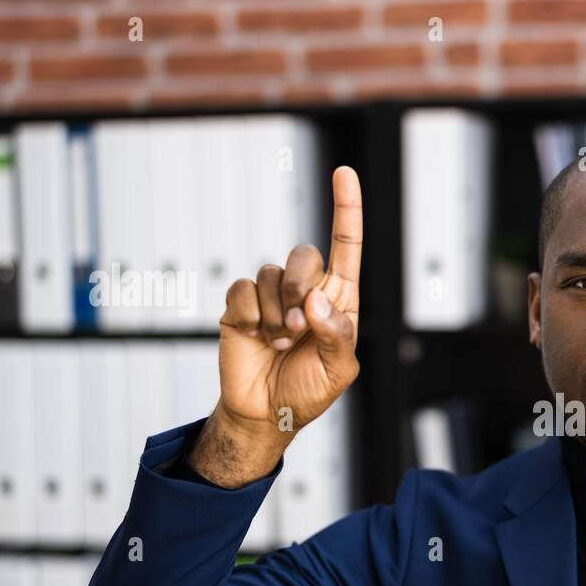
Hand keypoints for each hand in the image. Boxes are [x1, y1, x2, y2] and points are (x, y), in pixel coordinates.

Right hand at [215, 165, 362, 442]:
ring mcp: (272, 297)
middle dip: (300, 287)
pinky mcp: (240, 307)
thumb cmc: (309, 391)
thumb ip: (336, 334)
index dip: (346, 209)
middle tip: (299, 326)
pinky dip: (250, 316)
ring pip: (270, 274)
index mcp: (338, 300)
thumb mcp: (339, 370)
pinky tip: (257, 338)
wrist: (265, 413)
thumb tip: (317, 299)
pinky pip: (242, 290)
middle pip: (303, 255)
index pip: (346, 247)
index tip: (344, 172)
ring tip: (280, 342)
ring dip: (276, 313)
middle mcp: (306, 291)